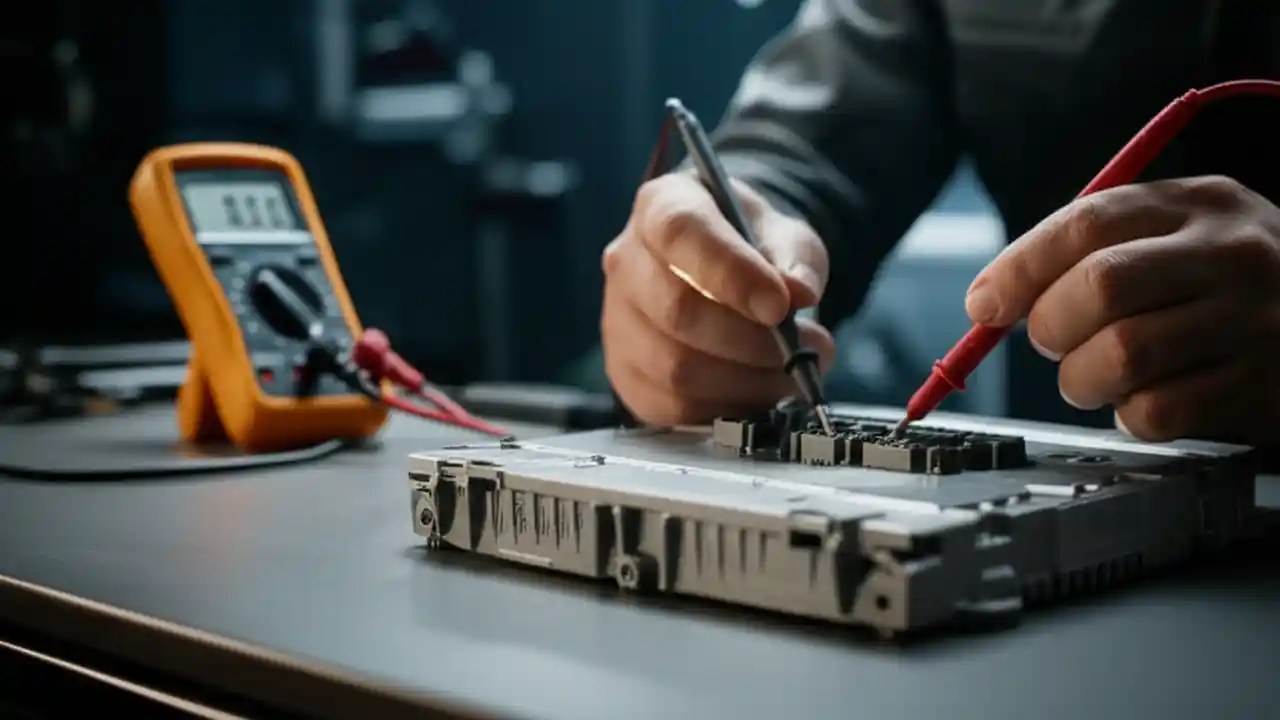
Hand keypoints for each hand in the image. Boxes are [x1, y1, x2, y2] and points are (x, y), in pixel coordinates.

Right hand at [601, 172, 834, 425]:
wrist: (722, 273)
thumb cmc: (750, 247)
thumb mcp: (784, 234)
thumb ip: (795, 257)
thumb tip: (799, 292)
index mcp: (661, 207)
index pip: (681, 234)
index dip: (731, 273)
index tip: (780, 305)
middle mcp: (626, 262)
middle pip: (676, 311)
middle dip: (749, 340)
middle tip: (800, 348)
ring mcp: (617, 322)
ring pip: (674, 368)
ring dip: (744, 382)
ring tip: (789, 374)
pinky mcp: (626, 373)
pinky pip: (672, 406)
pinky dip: (725, 408)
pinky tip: (756, 392)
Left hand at [965, 175, 1279, 443]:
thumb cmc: (1229, 287)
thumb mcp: (1181, 238)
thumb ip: (1096, 253)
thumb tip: (991, 301)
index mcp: (1200, 204)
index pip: (1088, 222)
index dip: (1021, 267)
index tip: (984, 305)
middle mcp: (1232, 254)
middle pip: (1100, 286)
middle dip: (1050, 326)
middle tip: (1053, 343)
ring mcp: (1253, 321)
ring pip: (1121, 355)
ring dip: (1082, 379)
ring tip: (1094, 377)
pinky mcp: (1261, 388)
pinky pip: (1156, 412)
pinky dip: (1130, 415)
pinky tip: (1146, 400)